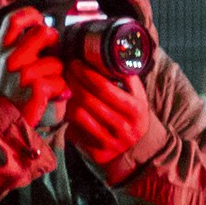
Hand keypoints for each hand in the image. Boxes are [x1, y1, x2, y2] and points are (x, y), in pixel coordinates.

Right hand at [0, 5, 71, 145]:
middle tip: (51, 53)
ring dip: (57, 75)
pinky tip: (48, 98)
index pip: (14, 20)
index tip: (39, 22)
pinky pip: (60, 82)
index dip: (31, 16)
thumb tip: (43, 31)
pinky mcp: (36, 88)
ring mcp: (22, 73)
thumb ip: (15, 49)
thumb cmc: (4, 97)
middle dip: (53, 41)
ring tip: (46, 87)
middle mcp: (9, 58)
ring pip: (56, 62)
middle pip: (43, 33)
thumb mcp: (0, 68)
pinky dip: (59, 92)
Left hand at [62, 52, 161, 181]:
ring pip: (78, 114)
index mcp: (134, 109)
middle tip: (66, 70)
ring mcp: (109, 141)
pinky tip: (68, 106)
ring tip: (66, 86)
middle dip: (73, 81)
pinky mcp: (96, 152)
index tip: (76, 63)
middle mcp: (122, 126)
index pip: (104, 87)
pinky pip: (75, 130)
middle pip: (88, 99)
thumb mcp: (139, 97)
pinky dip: (69, 117)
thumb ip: (127, 77)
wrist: (139, 151)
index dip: (86, 73)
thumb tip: (112, 52)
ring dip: (69, 97)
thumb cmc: (135, 117)